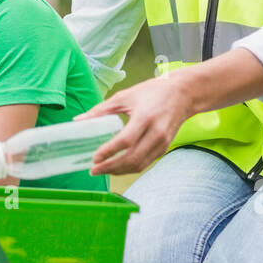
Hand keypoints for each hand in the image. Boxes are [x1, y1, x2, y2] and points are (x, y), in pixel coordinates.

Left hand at [78, 74, 195, 175]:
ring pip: (139, 165)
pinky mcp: (164, 148)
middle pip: (132, 158)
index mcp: (145, 117)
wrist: (184, 94)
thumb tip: (78, 121)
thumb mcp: (125, 96)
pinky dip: (130, 167)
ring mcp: (162, 142)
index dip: (109, 152)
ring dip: (119, 171)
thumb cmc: (153, 91)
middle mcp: (156, 132)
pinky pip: (145, 163)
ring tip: (103, 169)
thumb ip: (101, 110)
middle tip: (94, 169)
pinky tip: (117, 166)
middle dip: (111, 167)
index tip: (94, 158)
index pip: (125, 141)